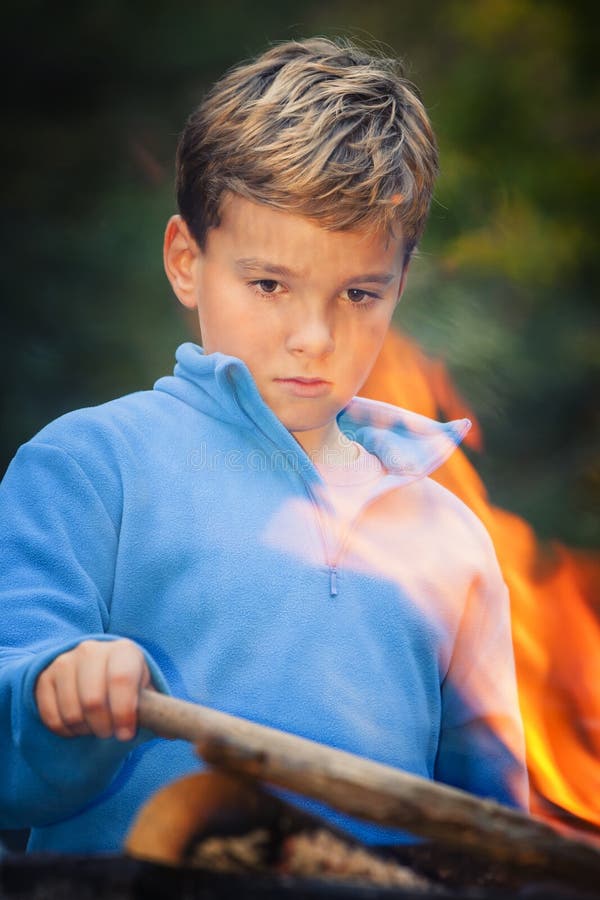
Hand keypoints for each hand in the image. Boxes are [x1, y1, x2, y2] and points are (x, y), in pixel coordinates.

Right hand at [35, 639, 151, 740]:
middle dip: (104, 727)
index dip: (124, 713)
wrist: (93, 666)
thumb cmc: (126, 683)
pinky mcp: (45, 676)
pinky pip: (51, 715)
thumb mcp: (144, 689)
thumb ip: (157, 710)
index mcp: (123, 650)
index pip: (121, 681)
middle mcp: (92, 650)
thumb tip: (171, 732)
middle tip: (110, 733)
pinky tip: (77, 725)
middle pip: (93, 700)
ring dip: (84, 729)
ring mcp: (66, 661)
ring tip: (95, 727)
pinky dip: (65, 730)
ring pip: (71, 711)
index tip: (126, 734)